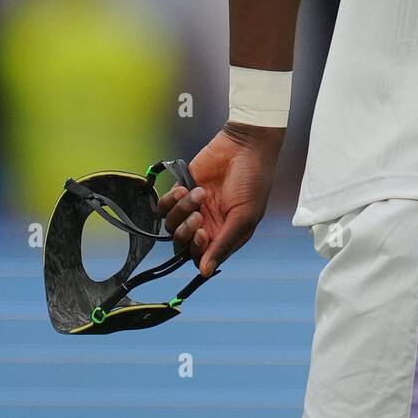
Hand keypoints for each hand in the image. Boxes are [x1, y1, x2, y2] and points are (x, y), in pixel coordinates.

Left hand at [158, 124, 284, 276]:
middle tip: (198, 216)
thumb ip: (224, 243)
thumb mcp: (245, 215)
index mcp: (224, 234)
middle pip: (181, 245)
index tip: (203, 234)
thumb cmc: (253, 181)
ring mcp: (193, 208)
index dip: (196, 251)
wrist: (244, 146)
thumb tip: (205, 272)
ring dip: (181, 211)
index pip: (200, 256)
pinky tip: (185, 189)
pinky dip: (171, 200)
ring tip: (198, 193)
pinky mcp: (182, 191)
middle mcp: (207, 224)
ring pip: (171, 226)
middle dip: (186, 233)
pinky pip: (164, 206)